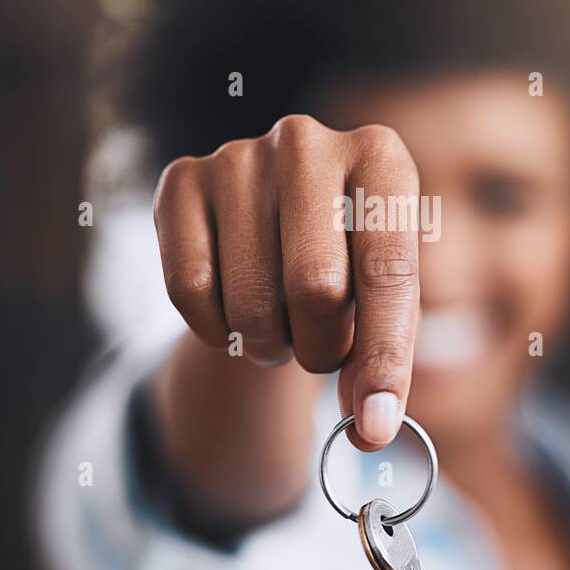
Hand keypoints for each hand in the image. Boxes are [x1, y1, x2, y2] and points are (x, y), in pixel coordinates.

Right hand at [153, 114, 419, 449]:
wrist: (275, 223)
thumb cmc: (347, 266)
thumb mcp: (381, 298)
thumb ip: (382, 357)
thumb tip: (370, 427)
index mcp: (381, 156)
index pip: (389, 271)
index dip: (384, 358)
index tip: (377, 426)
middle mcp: (307, 142)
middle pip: (315, 287)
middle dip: (320, 348)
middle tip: (320, 351)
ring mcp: (238, 155)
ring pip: (250, 299)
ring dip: (269, 344)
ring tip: (282, 325)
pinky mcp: (180, 180)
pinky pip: (188, 289)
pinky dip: (215, 329)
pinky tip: (232, 311)